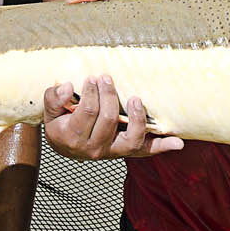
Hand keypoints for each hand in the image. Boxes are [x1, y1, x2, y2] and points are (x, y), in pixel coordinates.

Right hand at [41, 76, 184, 160]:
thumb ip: (54, 98)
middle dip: (109, 95)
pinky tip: (178, 142)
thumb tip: (68, 86)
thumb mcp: (51, 112)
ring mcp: (114, 152)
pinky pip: (146, 151)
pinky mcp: (127, 151)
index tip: (92, 78)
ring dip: (137, 118)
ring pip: (131, 139)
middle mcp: (95, 149)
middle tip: (106, 79)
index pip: (88, 112)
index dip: (91, 93)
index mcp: (73, 138)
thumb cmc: (61, 124)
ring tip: (135, 99)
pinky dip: (162, 147)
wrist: (67, 146)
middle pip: (108, 120)